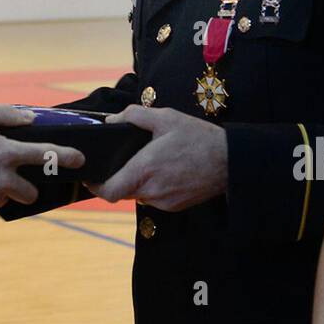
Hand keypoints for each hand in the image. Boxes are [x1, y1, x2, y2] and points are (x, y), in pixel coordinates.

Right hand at [0, 102, 84, 217]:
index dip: (66, 156)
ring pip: (4, 199)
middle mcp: (2, 178)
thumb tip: (29, 120)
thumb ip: (6, 115)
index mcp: (6, 153)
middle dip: (25, 187)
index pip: (45, 155)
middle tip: (8, 175)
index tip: (80, 159)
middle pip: (30, 192)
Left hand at [89, 105, 226, 211]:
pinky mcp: (175, 206)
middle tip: (123, 160)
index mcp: (144, 170)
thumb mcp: (165, 118)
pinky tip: (165, 170)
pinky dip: (152, 186)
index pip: (107, 192)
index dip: (95, 186)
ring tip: (150, 161)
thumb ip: (134, 116)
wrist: (230, 161)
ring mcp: (164, 202)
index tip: (93, 176)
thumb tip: (111, 120)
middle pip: (120, 192)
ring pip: (138, 195)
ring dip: (137, 181)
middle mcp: (151, 191)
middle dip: (118, 178)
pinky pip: (153, 198)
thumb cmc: (197, 137)